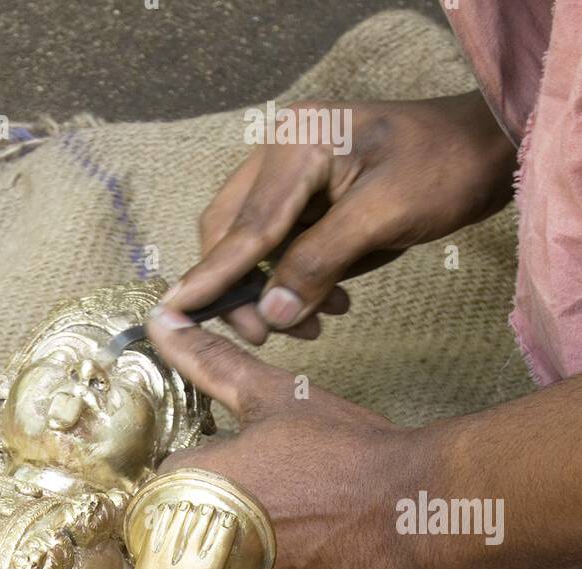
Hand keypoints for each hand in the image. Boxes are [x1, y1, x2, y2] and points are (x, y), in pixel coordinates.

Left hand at [128, 501, 251, 568]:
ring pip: (176, 528)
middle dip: (207, 516)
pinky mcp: (144, 565)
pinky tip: (169, 511)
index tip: (229, 519)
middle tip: (210, 509)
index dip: (226, 526)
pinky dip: (163, 521)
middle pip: (199, 530)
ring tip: (191, 505)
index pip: (221, 542)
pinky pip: (155, 535)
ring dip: (185, 513)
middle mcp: (185, 568)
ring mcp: (162, 564)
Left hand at [147, 317, 435, 568]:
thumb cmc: (348, 453)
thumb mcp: (277, 400)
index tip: (231, 483)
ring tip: (289, 547)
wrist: (419, 509)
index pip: (164, 489)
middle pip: (183, 543)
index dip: (197, 483)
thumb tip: (163, 321)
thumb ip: (213, 365)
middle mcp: (206, 545)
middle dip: (212, 529)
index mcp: (194, 485)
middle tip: (265, 518)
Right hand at [167, 94, 515, 342]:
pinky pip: (280, 250)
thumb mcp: (383, 216)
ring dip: (273, 292)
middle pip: (230, 235)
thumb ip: (321, 262)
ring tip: (313, 323)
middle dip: (244, 290)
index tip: (172, 314)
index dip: (209, 276)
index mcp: (296, 145)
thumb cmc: (443, 169)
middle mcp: (282, 155)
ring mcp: (292, 177)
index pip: (243, 227)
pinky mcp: (307, 201)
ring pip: (252, 248)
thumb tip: (273, 313)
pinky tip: (329, 304)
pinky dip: (295, 282)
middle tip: (269, 333)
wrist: (486, 152)